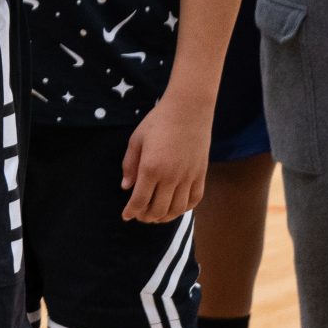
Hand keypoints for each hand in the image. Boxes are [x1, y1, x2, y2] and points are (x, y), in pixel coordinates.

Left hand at [120, 93, 210, 222]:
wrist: (188, 110)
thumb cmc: (158, 121)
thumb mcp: (136, 140)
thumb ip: (130, 165)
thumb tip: (126, 187)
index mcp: (151, 168)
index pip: (140, 200)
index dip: (131, 212)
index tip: (126, 216)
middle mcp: (170, 177)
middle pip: (158, 210)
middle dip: (146, 217)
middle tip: (139, 216)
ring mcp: (188, 177)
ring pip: (177, 209)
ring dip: (164, 217)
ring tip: (155, 216)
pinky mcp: (201, 175)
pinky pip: (194, 200)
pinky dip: (184, 209)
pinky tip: (176, 208)